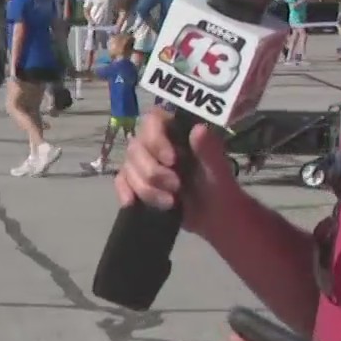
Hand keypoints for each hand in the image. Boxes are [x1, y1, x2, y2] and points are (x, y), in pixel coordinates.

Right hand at [113, 110, 238, 232]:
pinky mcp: (137, 182)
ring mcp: (144, 163)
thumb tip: (198, 129)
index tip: (171, 160)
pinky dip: (125, 192)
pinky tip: (132, 203)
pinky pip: (121, 181)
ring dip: (147, 188)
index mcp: (176, 131)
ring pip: (128, 167)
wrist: (215, 219)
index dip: (156, 138)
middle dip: (153, 172)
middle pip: (136, 147)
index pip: (153, 120)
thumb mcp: (218, 171)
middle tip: (176, 187)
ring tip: (170, 203)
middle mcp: (156, 143)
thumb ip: (209, 150)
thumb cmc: (220, 189)